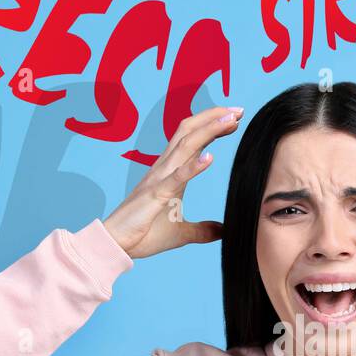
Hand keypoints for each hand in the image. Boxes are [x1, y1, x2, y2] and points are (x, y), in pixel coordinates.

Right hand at [102, 105, 242, 258]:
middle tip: (238, 110)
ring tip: (231, 120)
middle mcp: (163, 169)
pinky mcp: (155, 195)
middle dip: (213, 117)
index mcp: (169, 173)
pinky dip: (193, 166)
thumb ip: (203, 231)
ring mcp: (159, 179)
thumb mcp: (181, 233)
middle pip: (189, 132)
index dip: (212, 126)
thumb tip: (223, 231)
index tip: (234, 120)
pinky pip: (176, 177)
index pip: (192, 140)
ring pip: (185, 145)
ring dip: (209, 130)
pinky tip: (210, 157)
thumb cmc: (143, 234)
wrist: (117, 244)